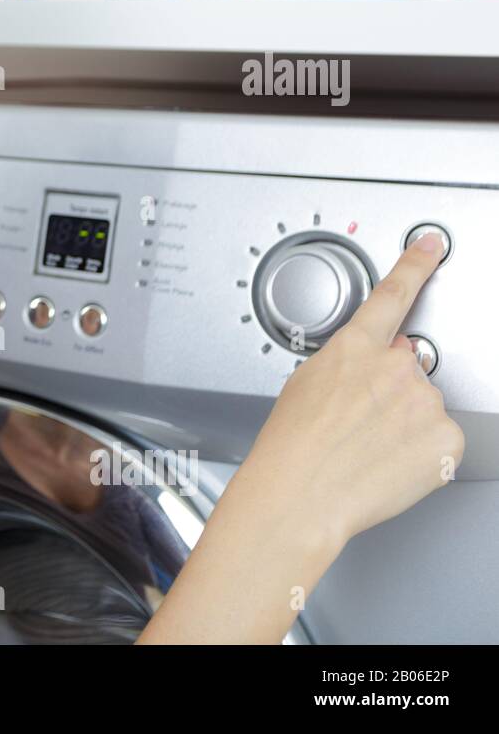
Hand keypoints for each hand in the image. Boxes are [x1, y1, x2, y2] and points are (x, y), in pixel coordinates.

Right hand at [234, 230, 464, 551]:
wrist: (301, 494)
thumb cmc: (291, 445)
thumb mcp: (304, 383)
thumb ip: (348, 361)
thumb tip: (375, 363)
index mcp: (356, 347)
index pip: (393, 294)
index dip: (416, 264)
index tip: (432, 245)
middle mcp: (396, 367)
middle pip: (408, 367)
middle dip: (391, 389)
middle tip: (359, 421)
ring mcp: (425, 401)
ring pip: (424, 406)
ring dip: (404, 423)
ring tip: (367, 448)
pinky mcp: (446, 438)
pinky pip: (440, 440)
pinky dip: (420, 454)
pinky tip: (388, 463)